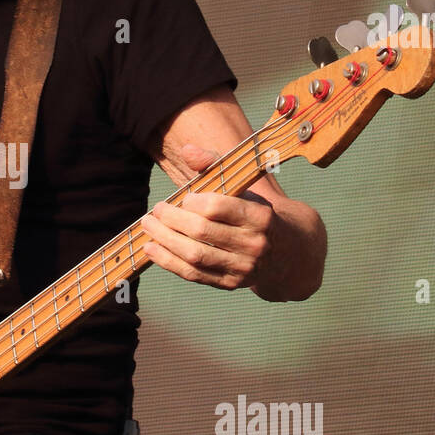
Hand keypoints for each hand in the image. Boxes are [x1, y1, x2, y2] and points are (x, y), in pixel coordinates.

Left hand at [140, 143, 275, 289]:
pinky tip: (152, 249)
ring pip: (195, 256)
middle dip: (171, 220)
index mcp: (259, 216)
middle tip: (155, 211)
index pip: (218, 207)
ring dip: (165, 241)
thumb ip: (215, 165)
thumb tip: (187, 150)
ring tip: (148, 227)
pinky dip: (168, 262)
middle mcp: (254, 244)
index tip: (183, 198)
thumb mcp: (243, 186)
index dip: (193, 202)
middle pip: (202, 232)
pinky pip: (194, 274)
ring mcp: (243, 268)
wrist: (286, 251)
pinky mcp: (230, 284)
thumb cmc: (254, 211)